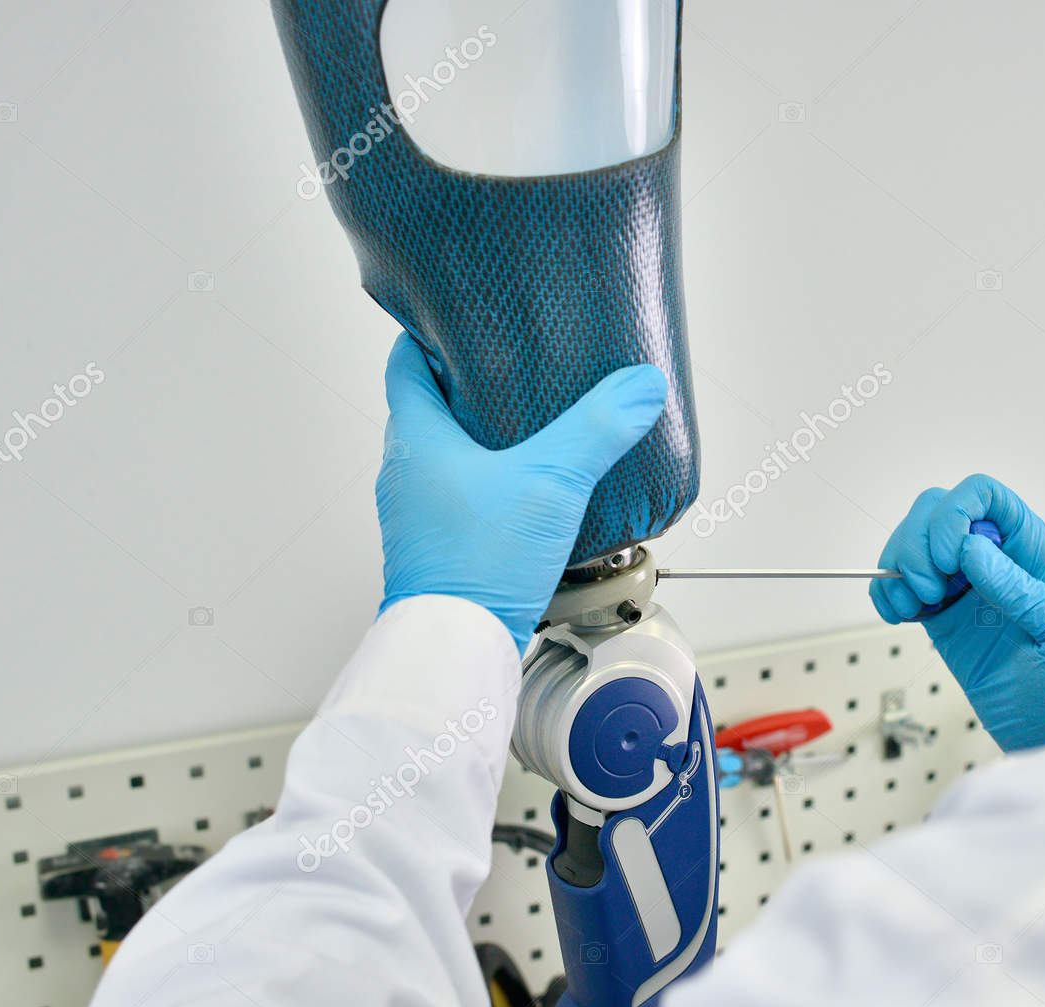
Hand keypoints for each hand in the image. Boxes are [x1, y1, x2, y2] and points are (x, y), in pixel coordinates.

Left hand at [376, 333, 667, 652]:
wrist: (455, 647)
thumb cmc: (479, 564)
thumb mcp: (551, 481)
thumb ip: (598, 428)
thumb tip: (639, 386)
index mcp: (415, 438)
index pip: (405, 362)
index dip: (431, 335)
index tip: (462, 321)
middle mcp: (405, 474)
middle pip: (428, 410)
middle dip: (467, 389)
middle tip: (513, 371)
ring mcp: (415, 517)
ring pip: (443, 459)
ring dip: (478, 443)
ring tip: (529, 432)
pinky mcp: (435, 553)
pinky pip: (456, 503)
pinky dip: (485, 488)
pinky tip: (526, 497)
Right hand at [869, 475, 1044, 751]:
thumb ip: (1022, 590)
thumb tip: (973, 550)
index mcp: (1031, 550)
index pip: (984, 495)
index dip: (956, 512)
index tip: (950, 559)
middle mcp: (993, 556)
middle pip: (935, 508)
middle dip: (918, 543)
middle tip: (930, 592)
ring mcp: (962, 582)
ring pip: (911, 540)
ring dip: (898, 567)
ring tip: (915, 607)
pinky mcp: (938, 612)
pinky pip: (896, 582)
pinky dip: (885, 592)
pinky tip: (900, 615)